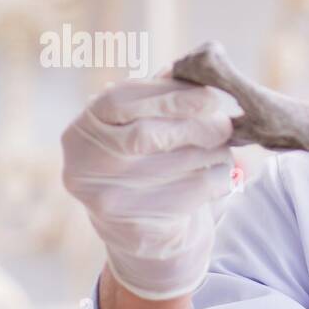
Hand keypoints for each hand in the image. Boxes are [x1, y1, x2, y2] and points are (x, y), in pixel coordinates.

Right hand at [61, 71, 242, 300]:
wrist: (144, 235)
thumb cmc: (145, 166)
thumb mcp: (141, 128)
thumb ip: (160, 100)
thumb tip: (199, 73)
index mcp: (83, 130)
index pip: (120, 101)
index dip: (169, 95)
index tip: (209, 96)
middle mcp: (86, 164)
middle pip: (148, 135)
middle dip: (195, 125)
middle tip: (225, 124)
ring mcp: (108, 198)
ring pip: (178, 163)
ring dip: (213, 152)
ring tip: (222, 149)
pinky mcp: (139, 225)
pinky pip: (195, 190)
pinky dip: (220, 177)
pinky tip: (223, 175)